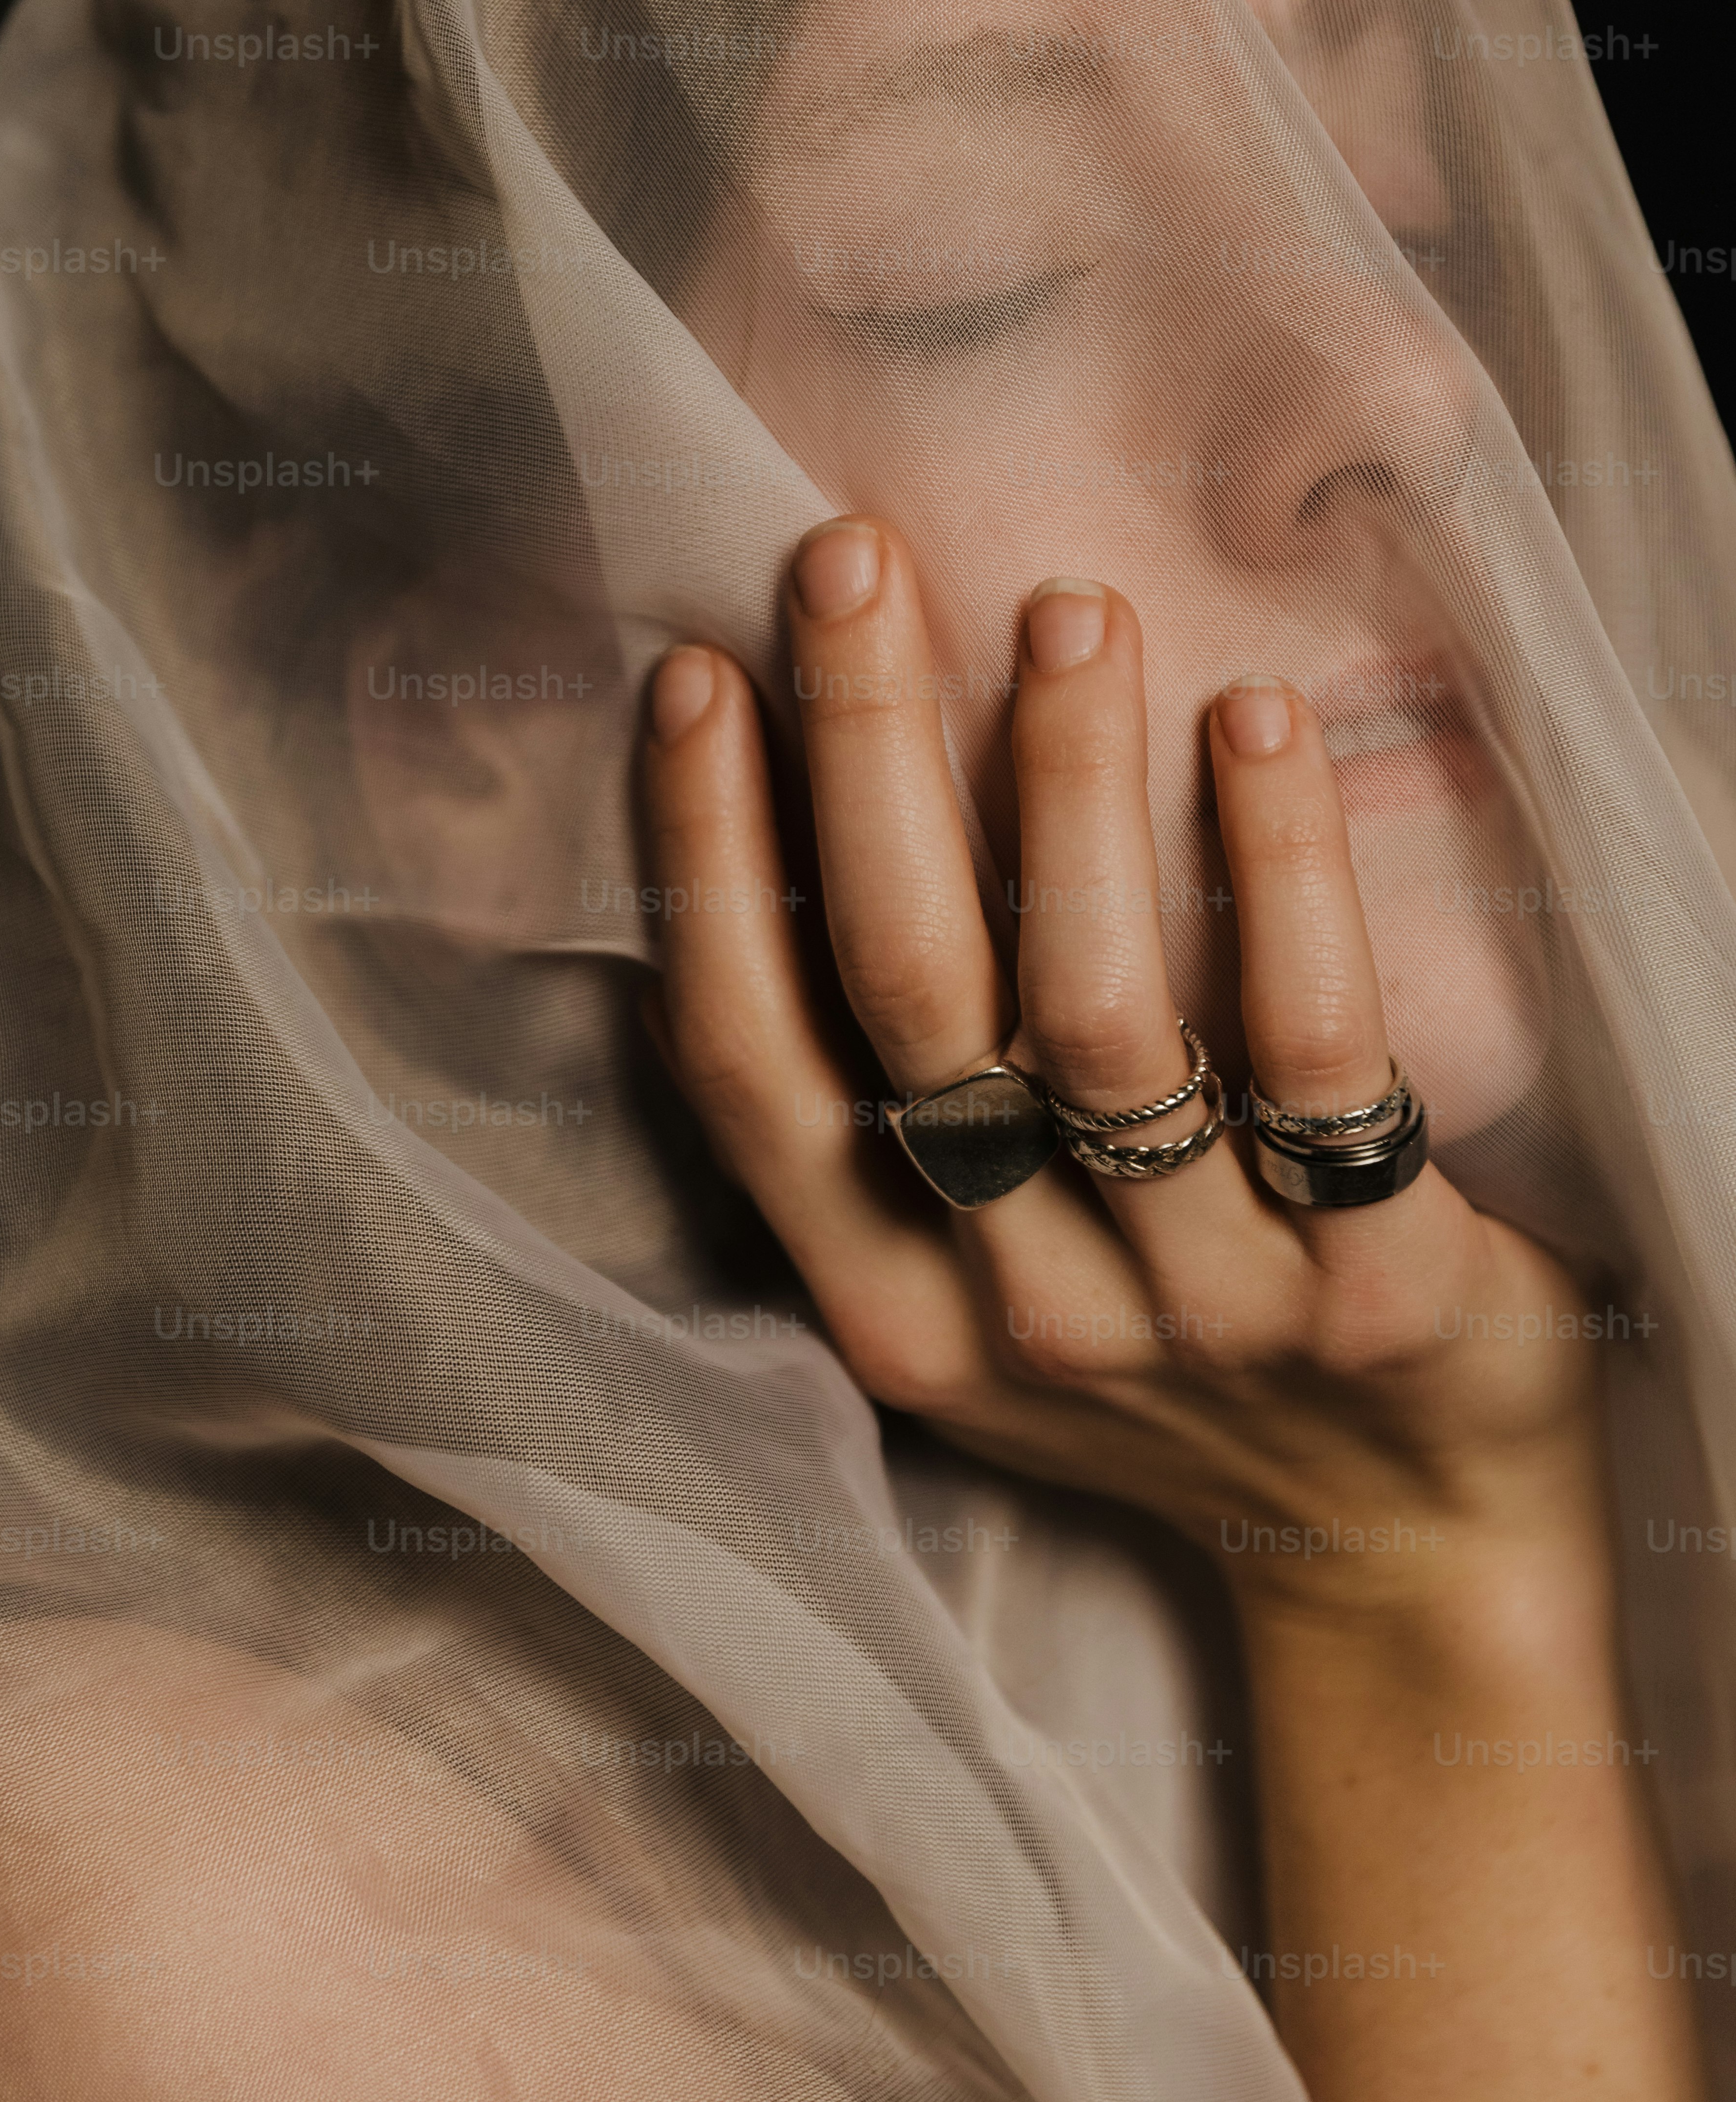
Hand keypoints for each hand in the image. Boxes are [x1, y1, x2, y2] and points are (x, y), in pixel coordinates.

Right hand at [640, 517, 1609, 1624]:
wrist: (1400, 1544)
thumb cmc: (1159, 1363)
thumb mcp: (973, 1290)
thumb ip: (885, 1132)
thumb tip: (782, 860)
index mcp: (884, 1306)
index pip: (749, 1063)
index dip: (705, 859)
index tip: (701, 672)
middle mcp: (1015, 1310)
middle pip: (910, 996)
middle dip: (868, 755)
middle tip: (853, 556)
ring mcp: (1196, 1305)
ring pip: (1097, 1011)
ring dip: (1067, 786)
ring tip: (1066, 610)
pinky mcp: (1373, 1285)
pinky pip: (1315, 1046)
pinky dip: (1281, 867)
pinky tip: (1256, 721)